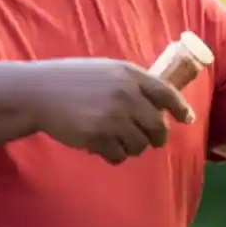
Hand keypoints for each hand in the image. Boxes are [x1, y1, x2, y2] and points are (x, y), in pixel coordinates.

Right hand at [25, 58, 195, 164]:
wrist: (39, 93)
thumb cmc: (72, 80)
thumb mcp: (106, 70)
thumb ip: (131, 83)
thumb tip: (158, 104)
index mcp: (129, 75)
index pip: (166, 93)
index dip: (179, 108)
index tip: (186, 119)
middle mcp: (125, 95)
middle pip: (157, 126)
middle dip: (156, 137)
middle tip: (149, 140)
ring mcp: (113, 117)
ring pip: (140, 145)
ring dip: (132, 147)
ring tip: (116, 140)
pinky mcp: (99, 137)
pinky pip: (120, 156)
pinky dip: (114, 155)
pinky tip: (101, 147)